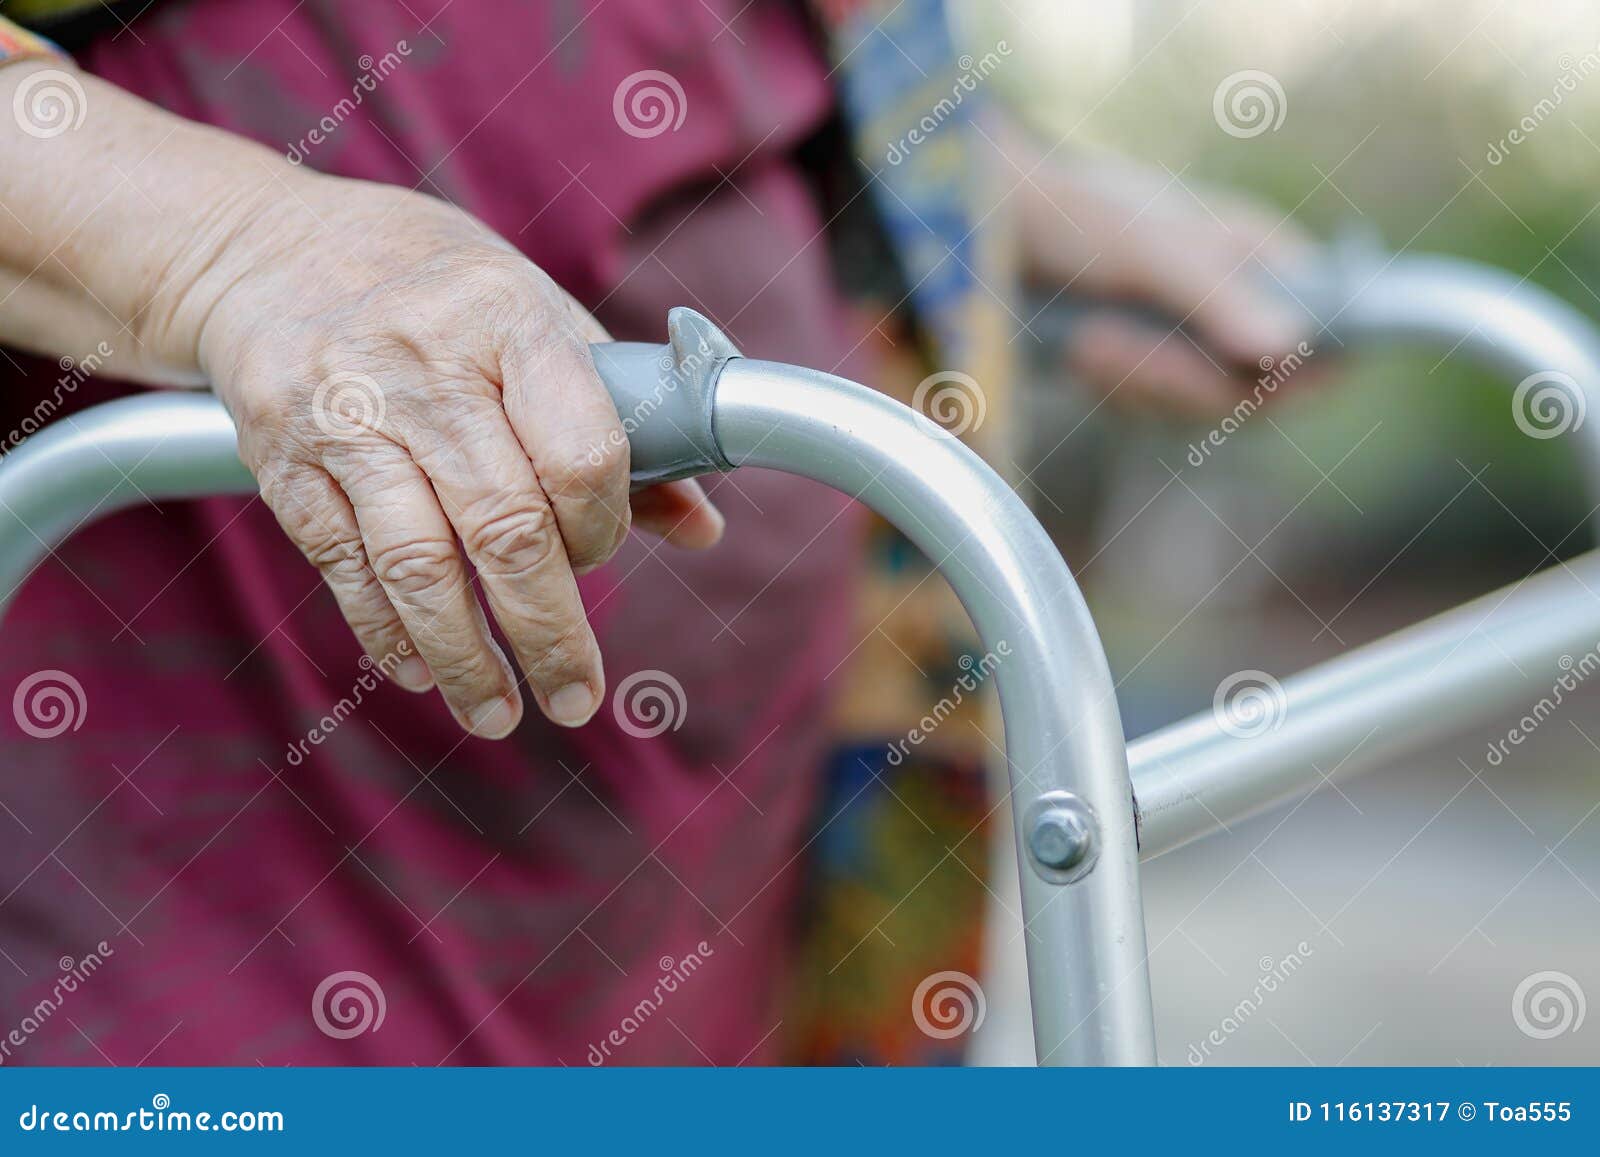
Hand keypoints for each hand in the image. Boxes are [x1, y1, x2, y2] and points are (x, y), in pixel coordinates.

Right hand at [188, 176, 722, 736]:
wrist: (274, 252)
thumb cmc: (443, 294)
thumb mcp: (543, 323)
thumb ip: (623, 423)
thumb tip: (701, 527)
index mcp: (508, 320)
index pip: (581, 454)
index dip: (602, 529)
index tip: (600, 555)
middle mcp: (421, 364)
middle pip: (504, 528)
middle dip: (548, 632)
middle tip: (575, 698)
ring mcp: (342, 413)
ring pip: (417, 565)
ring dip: (466, 657)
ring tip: (499, 714)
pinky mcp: (281, 456)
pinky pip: (343, 565)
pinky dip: (386, 630)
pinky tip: (422, 667)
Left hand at [1012, 141, 1324, 415]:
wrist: (989, 224)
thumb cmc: (1075, 211)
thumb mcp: (1147, 247)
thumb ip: (1217, 296)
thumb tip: (1289, 348)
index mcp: (1263, 256)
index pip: (1333, 333)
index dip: (1307, 372)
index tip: (1255, 387)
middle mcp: (1237, 302)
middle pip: (1256, 391)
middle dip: (1181, 383)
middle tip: (1104, 346)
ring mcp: (1189, 338)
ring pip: (1196, 409)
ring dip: (1135, 384)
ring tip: (1083, 341)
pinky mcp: (1143, 366)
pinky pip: (1149, 409)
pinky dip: (1111, 389)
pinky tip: (1078, 352)